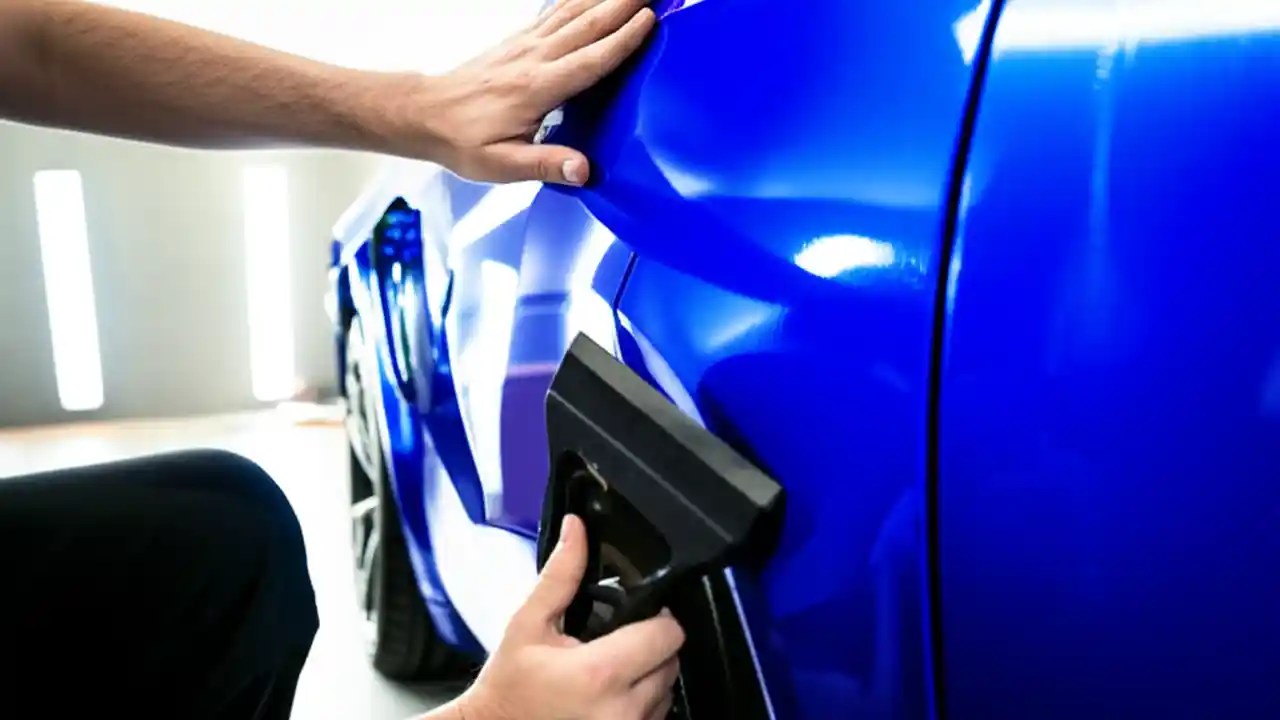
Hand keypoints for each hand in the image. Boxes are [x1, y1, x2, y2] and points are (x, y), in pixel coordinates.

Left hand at [390, 0, 656, 185]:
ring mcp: (526, 45)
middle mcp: (535, 58)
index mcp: (537, 88)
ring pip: (573, 12)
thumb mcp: (502, 166)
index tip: (650, 21)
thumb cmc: (463, 141)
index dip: (622, 40)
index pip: (590, 60)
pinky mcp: (519, 41)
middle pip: (587, 25)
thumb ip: (546, 165)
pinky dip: (578, 0)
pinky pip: (555, 12)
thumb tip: (585, 170)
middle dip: (623, 6)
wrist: (425, 114)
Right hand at [455, 514, 683, 719]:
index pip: (668, 634)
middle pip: (672, 661)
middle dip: (650, 646)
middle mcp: (622, 710)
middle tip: (615, 644)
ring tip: (609, 673)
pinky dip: (641, 704)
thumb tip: (577, 528)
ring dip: (649, 677)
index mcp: (600, 673)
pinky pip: (656, 716)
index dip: (658, 617)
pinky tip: (609, 697)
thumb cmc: (508, 686)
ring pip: (668, 691)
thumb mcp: (528, 624)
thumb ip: (561, 575)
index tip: (638, 615)